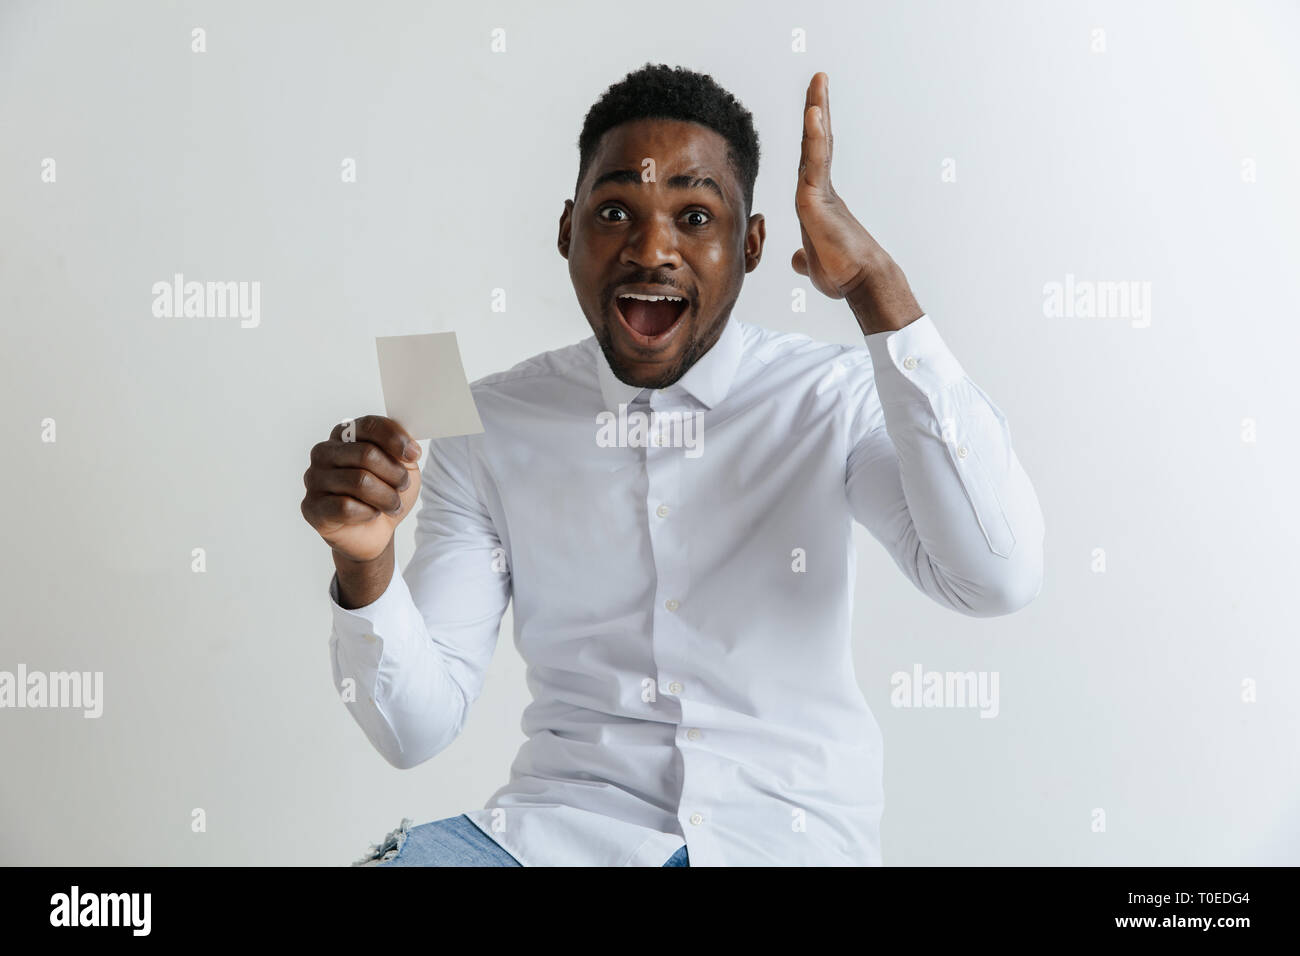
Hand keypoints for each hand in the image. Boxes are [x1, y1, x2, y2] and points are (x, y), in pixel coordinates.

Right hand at [301, 415, 422, 562]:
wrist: (375, 531)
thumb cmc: (385, 492)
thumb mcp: (403, 466)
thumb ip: (403, 448)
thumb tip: (409, 446)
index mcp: (345, 435)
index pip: (370, 425)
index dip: (396, 439)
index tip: (414, 456)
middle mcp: (324, 452)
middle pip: (366, 454)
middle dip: (394, 474)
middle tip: (403, 486)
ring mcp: (314, 479)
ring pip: (359, 482)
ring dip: (386, 497)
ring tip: (392, 505)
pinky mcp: (311, 507)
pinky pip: (345, 507)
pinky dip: (367, 513)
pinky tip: (370, 514)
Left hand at [793, 72, 921, 334]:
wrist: (863, 283)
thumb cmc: (844, 275)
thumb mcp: (815, 265)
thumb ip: (805, 258)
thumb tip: (797, 260)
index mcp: (818, 203)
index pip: (811, 163)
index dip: (812, 136)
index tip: (813, 110)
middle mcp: (822, 192)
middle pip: (816, 143)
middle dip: (817, 109)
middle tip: (819, 79)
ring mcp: (821, 192)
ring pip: (817, 145)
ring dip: (817, 111)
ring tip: (818, 81)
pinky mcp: (819, 198)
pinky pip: (815, 161)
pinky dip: (814, 136)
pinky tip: (813, 113)